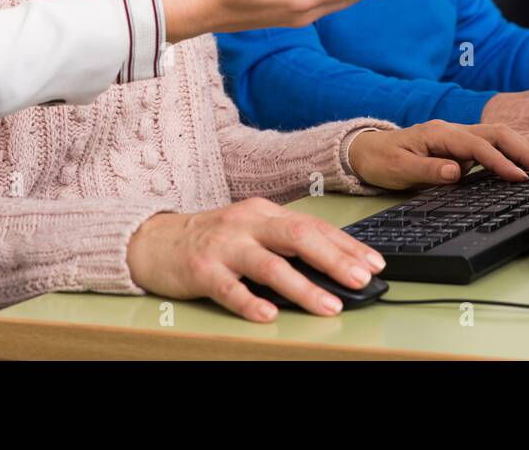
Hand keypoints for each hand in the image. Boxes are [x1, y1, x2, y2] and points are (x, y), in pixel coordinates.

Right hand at [126, 198, 387, 321]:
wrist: (153, 240)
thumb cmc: (211, 240)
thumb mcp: (250, 232)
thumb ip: (283, 244)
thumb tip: (331, 268)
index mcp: (264, 213)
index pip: (314, 226)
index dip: (347, 245)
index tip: (374, 263)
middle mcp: (247, 223)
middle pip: (298, 236)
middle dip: (335, 259)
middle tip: (361, 280)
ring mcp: (223, 245)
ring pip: (269, 264)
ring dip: (303, 286)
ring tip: (328, 305)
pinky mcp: (200, 269)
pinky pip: (229, 288)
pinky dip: (250, 302)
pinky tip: (268, 315)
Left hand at [347, 119, 528, 188]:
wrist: (367, 151)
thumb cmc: (382, 159)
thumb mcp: (399, 168)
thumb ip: (428, 169)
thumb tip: (457, 172)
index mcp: (440, 132)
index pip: (478, 145)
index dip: (500, 161)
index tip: (519, 177)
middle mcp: (453, 130)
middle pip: (497, 134)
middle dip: (524, 150)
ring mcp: (458, 137)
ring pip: (498, 138)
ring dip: (522, 150)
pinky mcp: (461, 147)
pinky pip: (492, 146)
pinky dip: (512, 154)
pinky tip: (525, 166)